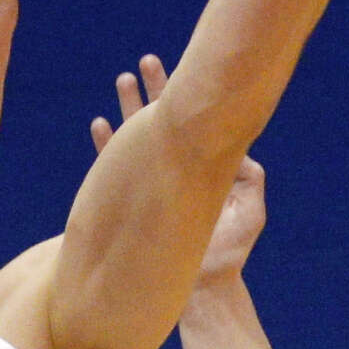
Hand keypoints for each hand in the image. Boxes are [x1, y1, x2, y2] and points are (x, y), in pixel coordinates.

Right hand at [91, 54, 265, 285]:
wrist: (201, 286)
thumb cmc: (229, 253)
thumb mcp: (251, 213)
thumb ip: (249, 182)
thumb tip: (243, 155)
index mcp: (205, 166)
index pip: (196, 122)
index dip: (191, 97)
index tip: (188, 69)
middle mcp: (178, 168)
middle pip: (165, 119)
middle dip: (155, 90)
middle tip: (147, 61)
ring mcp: (154, 182)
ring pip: (138, 134)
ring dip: (129, 107)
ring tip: (121, 78)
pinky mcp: (134, 199)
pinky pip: (114, 165)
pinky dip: (105, 143)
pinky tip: (97, 123)